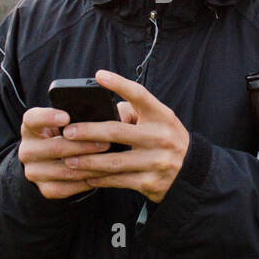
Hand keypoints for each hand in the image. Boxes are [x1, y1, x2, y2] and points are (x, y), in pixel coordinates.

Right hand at [17, 106, 116, 198]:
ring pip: (64, 170)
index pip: (32, 119)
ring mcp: (34, 172)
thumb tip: (99, 114)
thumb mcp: (66, 122)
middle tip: (106, 142)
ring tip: (110, 160)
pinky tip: (101, 175)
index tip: (66, 117)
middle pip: (54, 147)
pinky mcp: (45, 189)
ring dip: (90, 165)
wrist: (54, 161)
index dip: (48, 118)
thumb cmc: (66, 134)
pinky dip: (86, 181)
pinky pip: (67, 188)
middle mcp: (27, 150)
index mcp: (30, 127)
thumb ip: (76, 117)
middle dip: (83, 145)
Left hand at [58, 69, 189, 202]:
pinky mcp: (150, 183)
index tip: (98, 76)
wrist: (190, 171)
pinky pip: (118, 180)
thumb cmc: (165, 138)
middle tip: (68, 132)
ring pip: (113, 161)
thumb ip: (134, 112)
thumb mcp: (159, 120)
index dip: (119, 84)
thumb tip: (98, 112)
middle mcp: (160, 137)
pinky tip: (85, 175)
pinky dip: (99, 178)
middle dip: (88, 132)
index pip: (140, 95)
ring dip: (87, 160)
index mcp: (162, 116)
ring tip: (68, 159)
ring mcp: (156, 161)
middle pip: (116, 131)